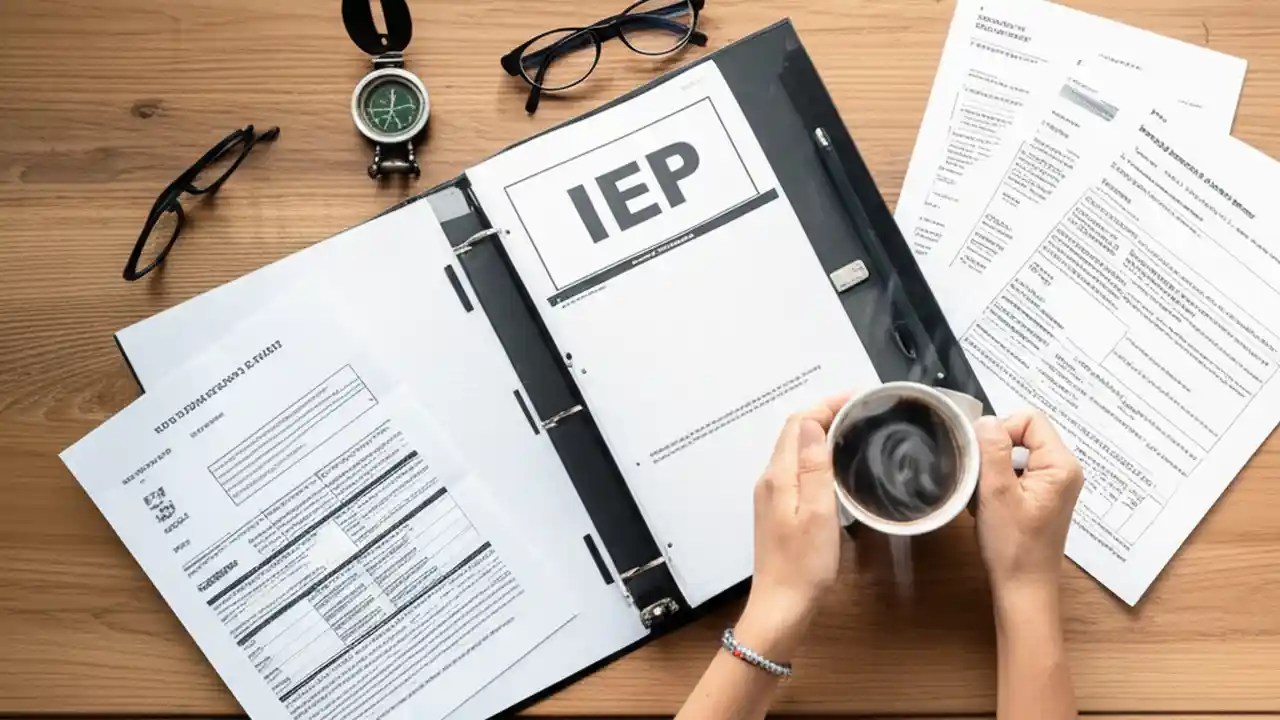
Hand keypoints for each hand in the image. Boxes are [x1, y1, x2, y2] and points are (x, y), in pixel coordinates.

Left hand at [736, 395, 847, 660]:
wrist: (782, 606)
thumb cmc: (805, 563)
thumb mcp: (817, 512)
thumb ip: (813, 466)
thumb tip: (811, 422)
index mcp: (778, 476)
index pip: (798, 423)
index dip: (826, 404)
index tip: (859, 397)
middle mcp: (770, 479)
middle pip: (794, 432)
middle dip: (825, 412)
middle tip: (863, 409)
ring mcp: (772, 494)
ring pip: (795, 449)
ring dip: (821, 432)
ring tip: (855, 427)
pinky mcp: (778, 508)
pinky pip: (796, 467)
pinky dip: (816, 453)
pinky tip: (837, 462)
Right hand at [974, 410, 1083, 603]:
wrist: (1023, 587)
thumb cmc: (1012, 544)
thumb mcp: (996, 493)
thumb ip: (992, 450)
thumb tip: (986, 419)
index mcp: (1061, 465)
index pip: (1030, 419)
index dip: (1001, 429)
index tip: (981, 456)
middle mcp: (1065, 469)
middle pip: (1025, 433)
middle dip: (995, 448)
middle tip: (978, 475)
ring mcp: (1056, 484)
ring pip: (1018, 453)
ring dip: (994, 466)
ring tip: (982, 491)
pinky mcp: (1044, 496)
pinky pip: (1019, 471)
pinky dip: (999, 480)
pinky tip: (988, 501)